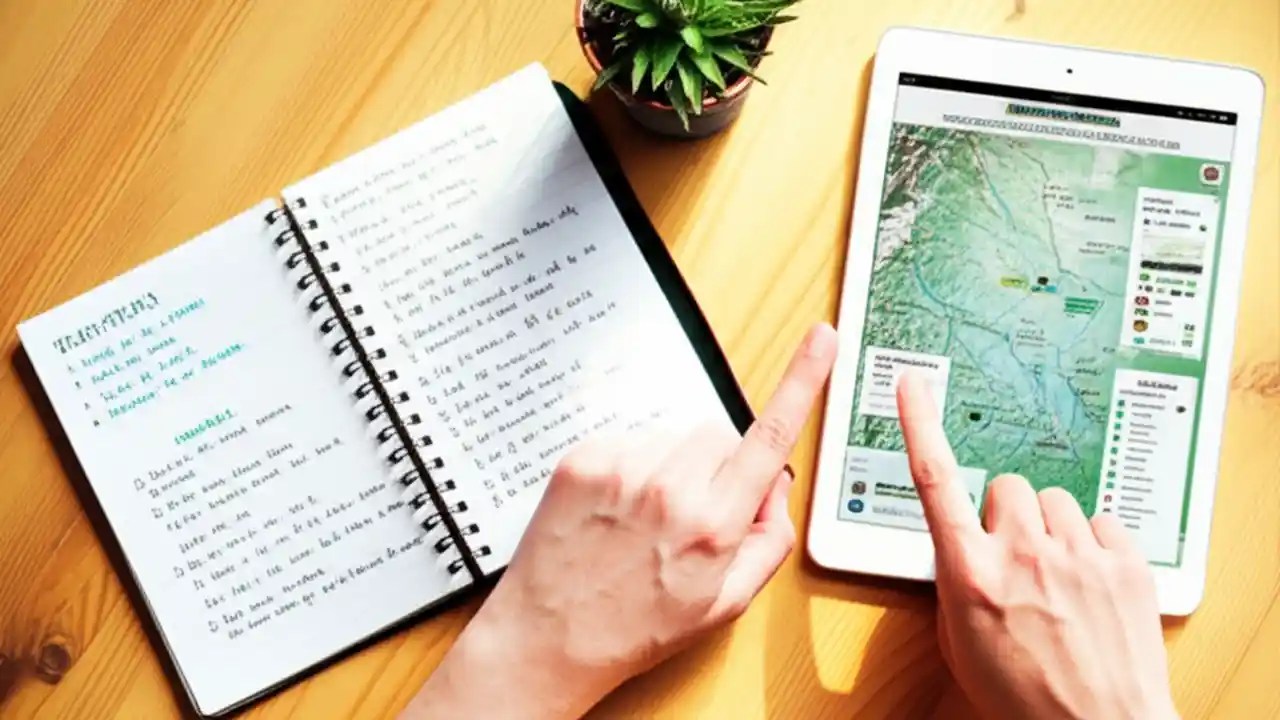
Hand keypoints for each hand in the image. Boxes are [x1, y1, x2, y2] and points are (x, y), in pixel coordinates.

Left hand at [403, 323, 837, 719]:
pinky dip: (629, 469)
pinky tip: (612, 512)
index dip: (803, 381)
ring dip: (669, 466)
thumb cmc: (634, 629)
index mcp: (713, 524)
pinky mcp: (583, 458)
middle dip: (718, 465)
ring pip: (672, 437)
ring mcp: (621, 468)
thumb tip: (776, 486)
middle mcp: (669, 488)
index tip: (822, 339)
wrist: (547, 639)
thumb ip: (768, 540)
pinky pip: (628, 441)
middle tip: (690, 514)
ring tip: (641, 521)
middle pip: (719, 435)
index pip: (771, 437)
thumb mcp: (725, 604)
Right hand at [895, 371, 1177, 719]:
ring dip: (1050, 527)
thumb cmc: (1024, 699)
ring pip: (1053, 500)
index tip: (911, 385)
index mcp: (971, 574)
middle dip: (1007, 514)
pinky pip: (1100, 521)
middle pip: (1005, 487)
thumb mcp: (960, 642)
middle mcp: (1022, 554)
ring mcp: (1077, 555)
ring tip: (1055, 574)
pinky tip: (1088, 580)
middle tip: (1014, 555)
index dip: (918, 424)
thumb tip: (961, 546)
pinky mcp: (1124, 561)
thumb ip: (956, 581)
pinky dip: (1091, 544)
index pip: (933, 481)